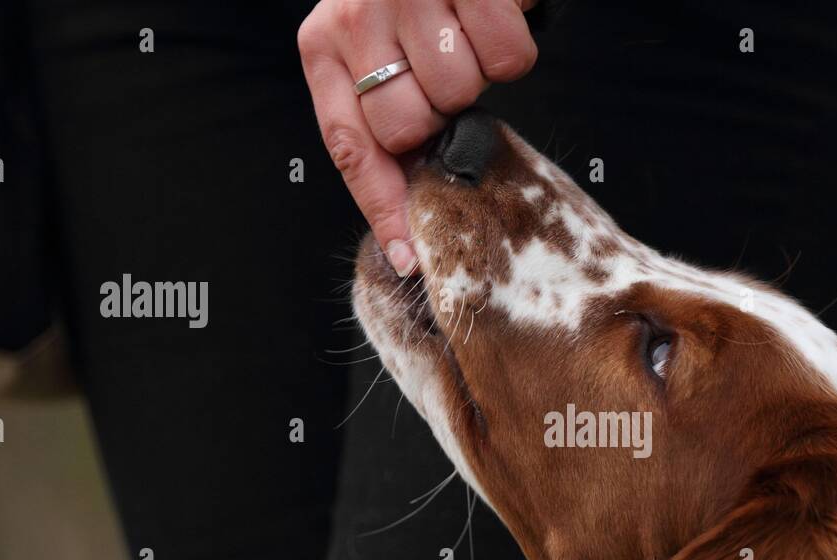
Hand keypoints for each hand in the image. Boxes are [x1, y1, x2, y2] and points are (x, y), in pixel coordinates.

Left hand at [298, 0, 538, 274]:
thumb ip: (381, 117)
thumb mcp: (377, 47)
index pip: (351, 148)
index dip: (384, 208)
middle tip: (446, 79)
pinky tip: (492, 18)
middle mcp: (354, 16)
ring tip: (464, 38)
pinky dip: (512, 45)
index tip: (409, 258)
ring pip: (460, 93)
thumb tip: (408, 210)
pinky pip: (506, 58)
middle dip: (440, 118)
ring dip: (476, 75)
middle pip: (409, 128)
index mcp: (324, 44)